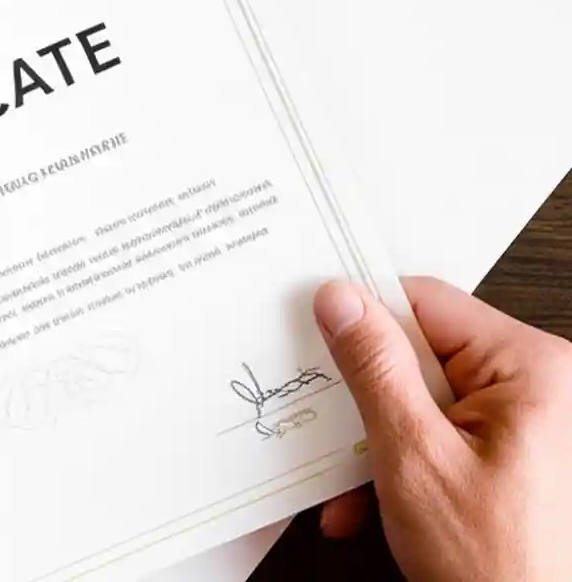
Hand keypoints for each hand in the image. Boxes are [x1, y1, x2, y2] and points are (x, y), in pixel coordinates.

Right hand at [313, 276, 571, 580]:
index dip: (365, 317)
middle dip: (367, 403)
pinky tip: (373, 504)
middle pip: (421, 355)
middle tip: (329, 427)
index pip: (427, 302)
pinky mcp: (513, 449)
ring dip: (377, 443)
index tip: (316, 336)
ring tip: (353, 489)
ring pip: (423, 399)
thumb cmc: (496, 564)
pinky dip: (402, 464)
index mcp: (532, 368)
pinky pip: (440, 432)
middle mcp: (539, 385)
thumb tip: (341, 300)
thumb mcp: (413, 456)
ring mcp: (528, 420)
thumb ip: (375, 370)